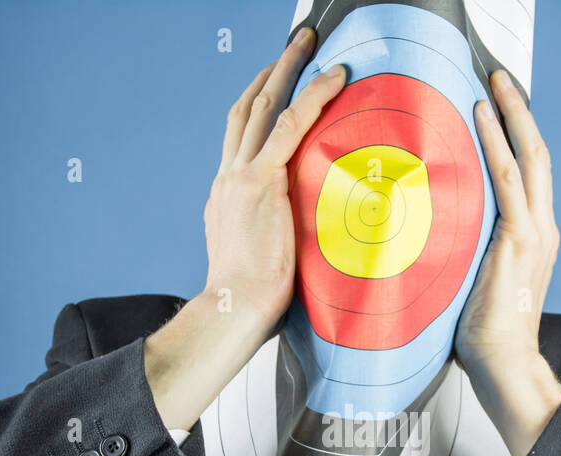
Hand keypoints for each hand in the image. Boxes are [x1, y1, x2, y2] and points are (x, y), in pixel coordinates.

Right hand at [143, 34, 345, 430]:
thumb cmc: (251, 301)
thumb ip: (273, 240)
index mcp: (226, 196)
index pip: (243, 139)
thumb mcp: (258, 260)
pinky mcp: (260, 181)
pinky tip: (334, 78)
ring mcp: (241, 176)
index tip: (277, 87)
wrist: (234, 309)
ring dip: (287, 68)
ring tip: (308, 42)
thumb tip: (302, 249)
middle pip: (247, 109)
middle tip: (293, 47)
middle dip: (270, 73)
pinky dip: (313, 97)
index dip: (260, 106)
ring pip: (263, 104)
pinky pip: (290, 126)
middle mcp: (228, 178)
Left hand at [455, 70, 560, 455]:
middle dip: (519, 112)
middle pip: (537, 154)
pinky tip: (481, 117)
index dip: (514, 137)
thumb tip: (428, 237)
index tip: (496, 108)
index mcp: (532, 238)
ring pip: (529, 157)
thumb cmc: (482, 336)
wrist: (503, 364)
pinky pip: (509, 179)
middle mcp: (540, 228)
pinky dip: (496, 143)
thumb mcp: (473, 283)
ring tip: (492, 83)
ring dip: (510, 115)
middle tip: (499, 78)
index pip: (527, 175)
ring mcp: (534, 232)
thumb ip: (464, 254)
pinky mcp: (520, 240)